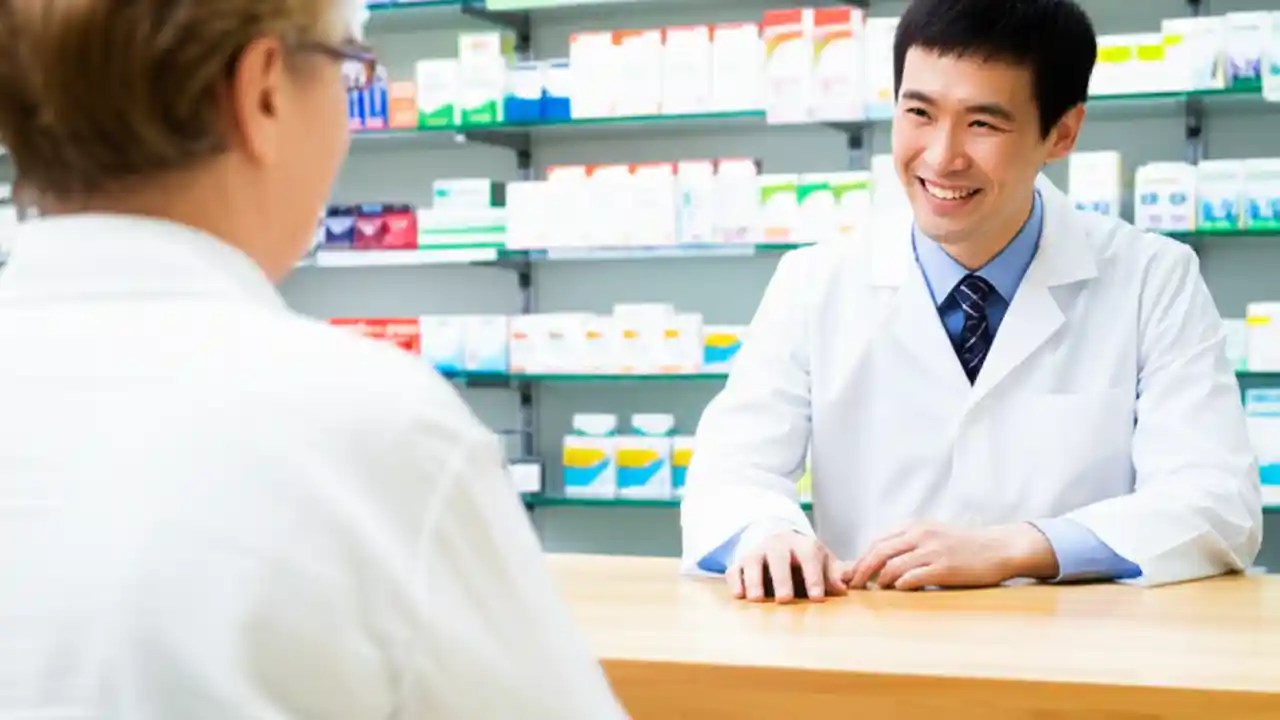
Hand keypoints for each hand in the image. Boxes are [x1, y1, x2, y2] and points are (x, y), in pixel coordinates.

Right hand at [728, 531, 849, 603]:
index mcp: (803, 545)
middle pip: (778, 556)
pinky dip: (735, 581)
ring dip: (754, 580)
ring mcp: (757, 552)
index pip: (809, 556)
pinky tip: (739, 595)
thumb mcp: (823, 561)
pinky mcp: (739, 562)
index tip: (816, 597)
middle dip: (781, 577)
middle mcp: (778, 544)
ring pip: (752, 561)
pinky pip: (734, 569)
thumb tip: (844, 587)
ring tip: (756, 599)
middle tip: (784, 599)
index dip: (814, 576)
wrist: (778, 537)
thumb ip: (835, 574)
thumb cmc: (805, 558)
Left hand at [844, 522, 1058, 591]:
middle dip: (861, 570)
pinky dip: (900, 586)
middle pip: (878, 552)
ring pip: (892, 566)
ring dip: (879, 581)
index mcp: (914, 526)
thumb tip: (882, 562)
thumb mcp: (933, 534)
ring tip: (875, 591)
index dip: (861, 559)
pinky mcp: (943, 568)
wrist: (998, 548)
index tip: (852, 572)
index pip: (878, 542)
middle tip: (853, 585)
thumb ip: (909, 543)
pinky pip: (912, 578)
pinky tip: (897, 592)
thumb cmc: (964, 545)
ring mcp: (931, 551)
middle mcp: (920, 535)